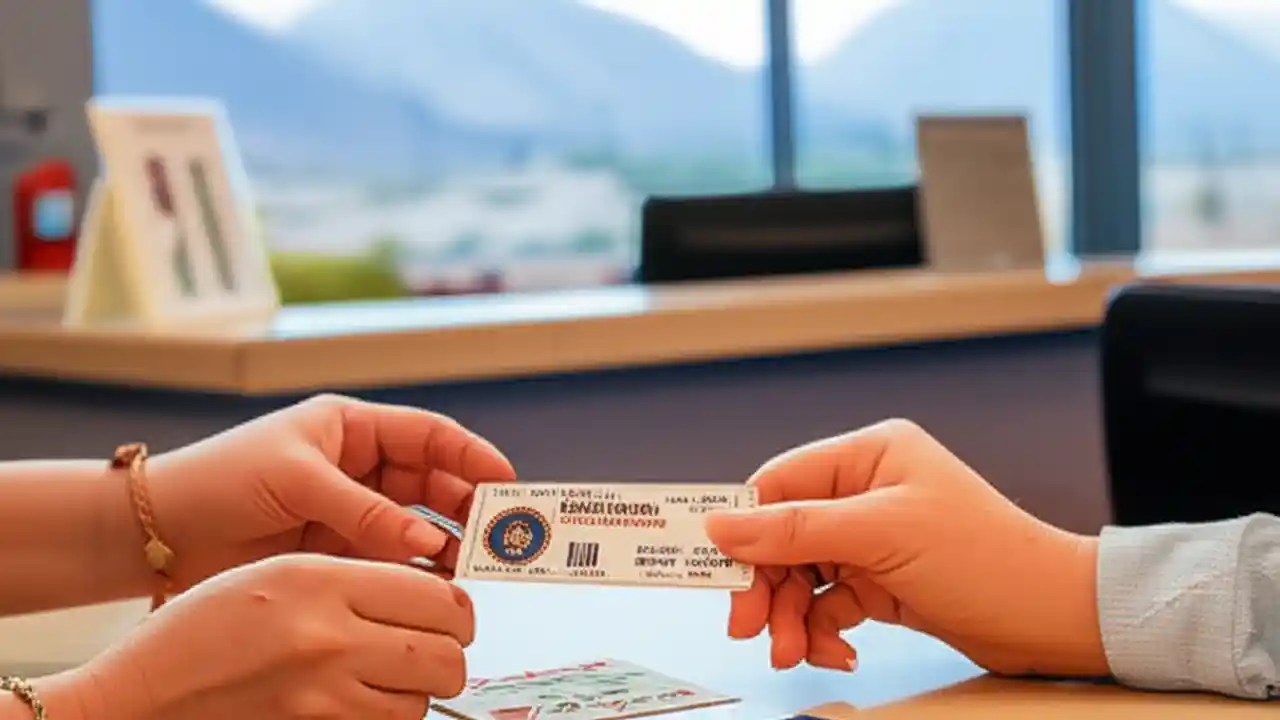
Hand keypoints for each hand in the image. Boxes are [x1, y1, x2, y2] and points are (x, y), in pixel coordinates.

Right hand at [67, 554, 471, 719]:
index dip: (456, 609)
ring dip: (417, 692)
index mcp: (322, 584)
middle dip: (449, 654)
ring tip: (387, 676)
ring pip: (421, 703)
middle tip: (432, 648)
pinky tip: (361, 700)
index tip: (449, 612)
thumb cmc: (202, 628)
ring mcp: (322, 698)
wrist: (145, 694)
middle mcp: (328, 641)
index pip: (440, 598)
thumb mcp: (282, 571)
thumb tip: (432, 596)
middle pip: (445, 657)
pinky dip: (386, 717)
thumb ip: (359, 578)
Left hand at [143, 394, 514, 588]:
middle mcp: (357, 467)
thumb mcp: (297, 481)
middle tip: (497, 534)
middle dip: (467, 505)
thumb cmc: (220, 480)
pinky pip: (390, 558)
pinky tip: (433, 584)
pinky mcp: (338, 552)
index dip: (470, 456)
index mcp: (350, 429)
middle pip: (431, 482)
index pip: (427, 436)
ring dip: (446, 542)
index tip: (505, 481)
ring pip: (416, 524)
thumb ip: (364, 512)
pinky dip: (414, 570)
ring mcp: (350, 512)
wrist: (161, 532)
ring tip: (472, 566)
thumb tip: (425, 539)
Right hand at [704, 419, 1105, 677]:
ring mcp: (873, 537)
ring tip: (793, 652)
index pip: (779, 485)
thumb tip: (723, 523)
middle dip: (767, 586)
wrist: (1053, 618)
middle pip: (783, 536)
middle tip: (751, 628)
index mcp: (867, 456)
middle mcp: (866, 491)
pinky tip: (834, 651)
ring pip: (802, 575)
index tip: (713, 569)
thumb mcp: (882, 536)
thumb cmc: (987, 558)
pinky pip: (829, 603)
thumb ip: (796, 530)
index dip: (741, 528)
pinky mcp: (882, 579)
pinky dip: (822, 630)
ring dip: (791, 616)